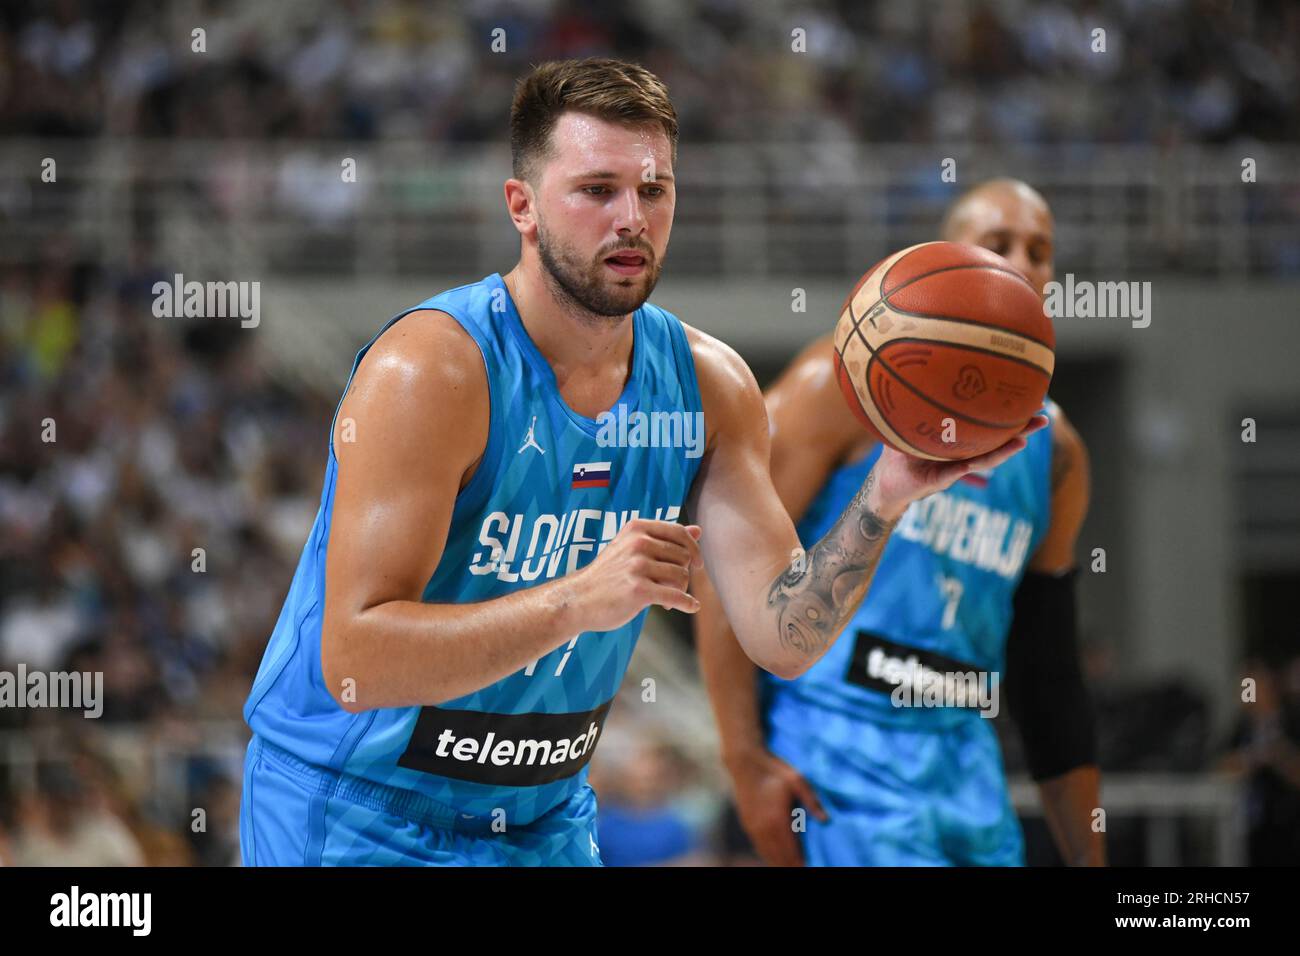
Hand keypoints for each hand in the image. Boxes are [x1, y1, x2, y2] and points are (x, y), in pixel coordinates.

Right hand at [566, 519, 702, 631]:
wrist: (578, 600)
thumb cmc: (608, 575)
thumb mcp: (631, 547)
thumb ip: (664, 538)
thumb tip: (698, 530)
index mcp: (637, 529)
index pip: (679, 532)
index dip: (693, 549)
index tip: (697, 563)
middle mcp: (638, 543)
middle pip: (684, 556)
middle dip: (683, 573)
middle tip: (671, 588)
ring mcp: (637, 566)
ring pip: (682, 576)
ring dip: (680, 590)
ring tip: (666, 599)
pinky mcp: (638, 590)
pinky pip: (676, 596)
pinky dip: (687, 603)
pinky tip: (691, 606)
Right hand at [728, 747, 827, 866]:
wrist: (744, 761)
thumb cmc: (774, 769)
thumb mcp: (797, 780)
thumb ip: (812, 801)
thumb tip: (825, 820)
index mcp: (779, 820)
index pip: (792, 852)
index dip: (801, 863)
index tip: (810, 866)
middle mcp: (764, 828)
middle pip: (780, 858)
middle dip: (792, 864)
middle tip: (804, 866)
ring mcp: (753, 828)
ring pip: (768, 854)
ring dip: (780, 862)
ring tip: (792, 865)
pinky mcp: (747, 824)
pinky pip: (759, 847)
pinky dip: (768, 855)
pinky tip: (776, 857)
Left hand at [868, 415, 1049, 519]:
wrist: (886, 483)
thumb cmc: (899, 453)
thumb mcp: (908, 423)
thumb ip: (917, 406)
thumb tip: (920, 374)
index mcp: (960, 440)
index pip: (990, 426)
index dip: (1010, 416)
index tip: (1031, 400)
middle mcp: (963, 454)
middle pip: (997, 441)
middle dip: (1021, 431)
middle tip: (1043, 418)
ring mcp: (954, 468)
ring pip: (984, 460)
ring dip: (1004, 451)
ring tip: (1023, 440)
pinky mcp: (939, 481)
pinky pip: (954, 474)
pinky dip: (966, 471)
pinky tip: (976, 469)